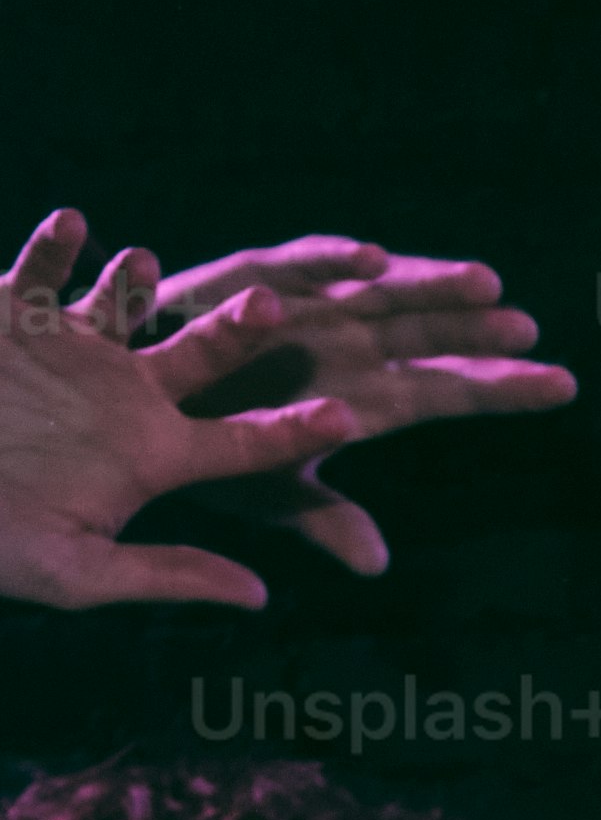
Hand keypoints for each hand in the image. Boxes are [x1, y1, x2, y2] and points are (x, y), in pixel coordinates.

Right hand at [0, 207, 379, 606]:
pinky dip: (54, 249)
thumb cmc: (0, 549)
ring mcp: (74, 349)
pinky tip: (70, 225)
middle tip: (270, 303)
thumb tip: (259, 594)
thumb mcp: (84, 574)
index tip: (346, 418)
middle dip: (234, 331)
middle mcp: (127, 394)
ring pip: (122, 300)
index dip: (293, 432)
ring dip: (136, 279)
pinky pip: (40, 272)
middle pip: (201, 356)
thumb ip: (169, 575)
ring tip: (146, 261)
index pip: (243, 443)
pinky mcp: (15, 316)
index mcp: (157, 454)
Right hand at [140, 228, 571, 577]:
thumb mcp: (271, 493)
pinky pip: (294, 266)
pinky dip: (329, 261)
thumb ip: (325, 521)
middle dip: (475, 327)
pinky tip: (370, 260)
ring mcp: (305, 308)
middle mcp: (347, 345)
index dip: (503, 385)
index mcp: (364, 396)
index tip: (564, 383)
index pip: (447, 390)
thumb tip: (377, 565)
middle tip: (526, 325)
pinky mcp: (252, 281)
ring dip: (425, 284)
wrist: (134, 401)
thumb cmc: (211, 445)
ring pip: (378, 292)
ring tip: (481, 283)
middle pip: (426, 332)